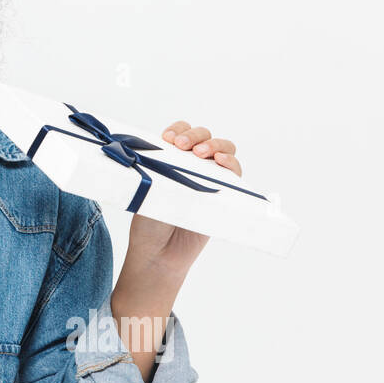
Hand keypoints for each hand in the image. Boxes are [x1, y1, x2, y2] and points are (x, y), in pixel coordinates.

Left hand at [122, 121, 242, 292]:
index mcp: (172, 159)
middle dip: (195, 135)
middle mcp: (192, 166)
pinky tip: (221, 161)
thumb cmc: (149, 222)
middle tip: (183, 146)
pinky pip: (235, 173)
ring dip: (215, 145)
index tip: (167, 138)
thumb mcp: (148, 189)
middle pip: (204, 137)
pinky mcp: (226, 195)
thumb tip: (165, 151)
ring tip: (201, 153)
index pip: (181, 132)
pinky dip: (231, 163)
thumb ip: (159, 169)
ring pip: (223, 149)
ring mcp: (210, 179)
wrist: (159, 253)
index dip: (178, 129)